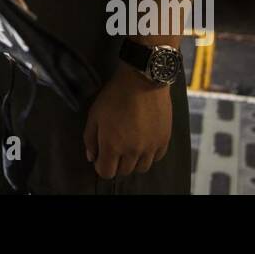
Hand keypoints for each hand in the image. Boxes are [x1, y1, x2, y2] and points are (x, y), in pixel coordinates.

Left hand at [82, 62, 171, 179]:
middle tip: (115, 148)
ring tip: (130, 147)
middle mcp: (133, 152)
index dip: (101, 166)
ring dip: (133, 161)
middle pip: (124, 172)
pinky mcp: (164, 140)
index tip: (101, 156)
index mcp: (112, 146)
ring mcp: (150, 147)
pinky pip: (156, 158)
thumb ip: (90, 138)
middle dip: (116, 163)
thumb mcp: (94, 114)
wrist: (143, 80)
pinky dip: (149, 154)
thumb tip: (91, 157)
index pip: (106, 173)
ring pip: (142, 168)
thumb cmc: (115, 95)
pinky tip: (144, 142)